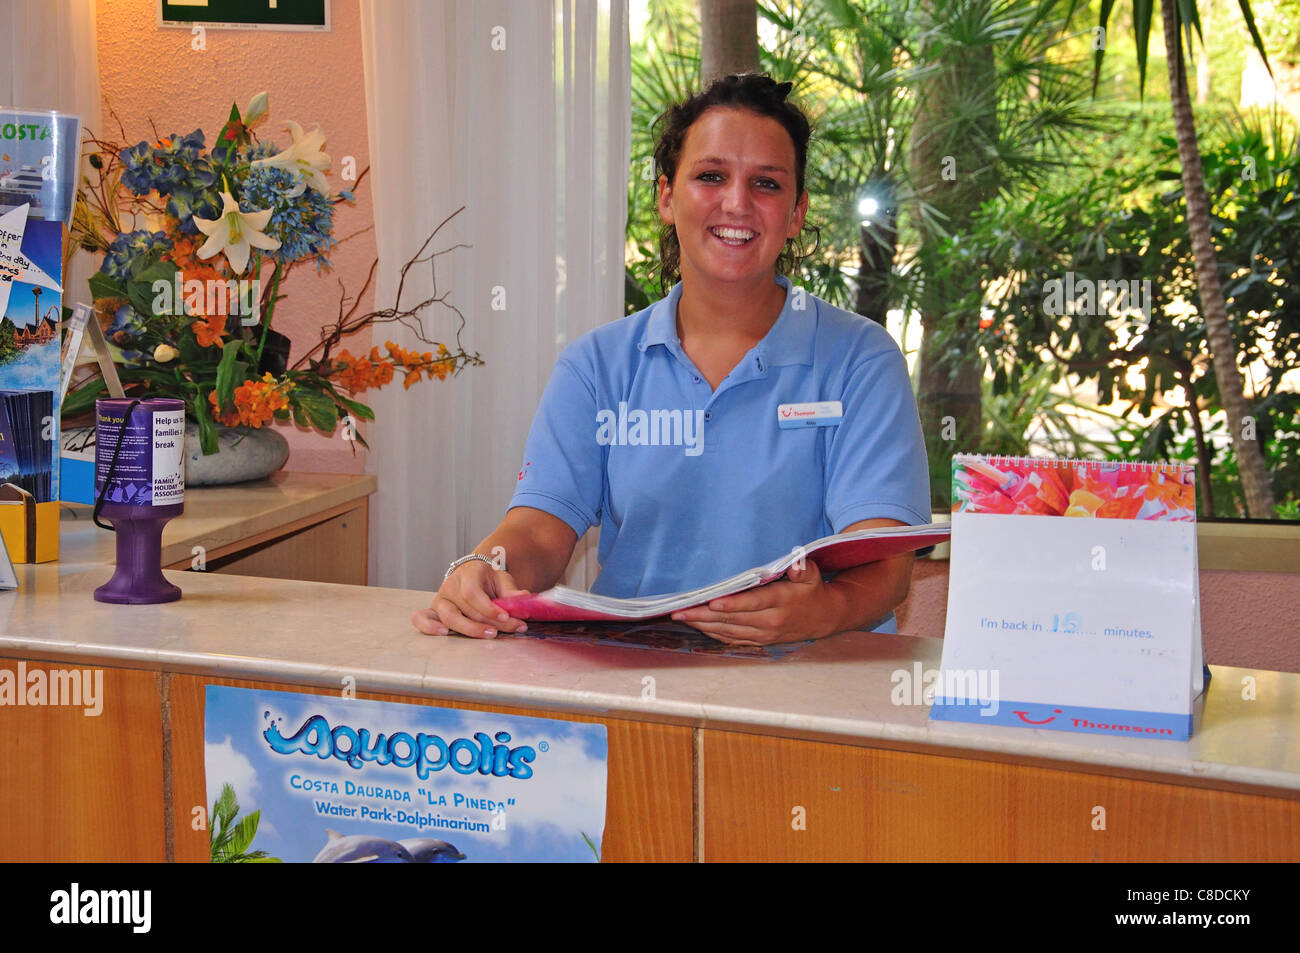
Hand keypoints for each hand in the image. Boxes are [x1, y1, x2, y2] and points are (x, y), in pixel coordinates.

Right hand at [411, 560, 530, 638]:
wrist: (474, 574)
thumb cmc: (489, 578)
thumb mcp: (502, 579)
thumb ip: (511, 590)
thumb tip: (523, 599)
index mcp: (467, 573)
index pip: (472, 593)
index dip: (489, 607)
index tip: (507, 616)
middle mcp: (450, 586)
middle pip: (465, 609)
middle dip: (491, 622)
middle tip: (513, 628)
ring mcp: (440, 599)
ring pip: (449, 617)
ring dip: (470, 629)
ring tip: (490, 634)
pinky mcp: (434, 611)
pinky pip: (422, 618)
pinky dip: (428, 627)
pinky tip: (443, 633)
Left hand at [670, 558, 839, 645]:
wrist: (824, 618)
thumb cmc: (811, 591)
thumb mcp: (811, 574)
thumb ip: (801, 567)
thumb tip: (795, 563)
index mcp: (780, 602)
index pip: (753, 603)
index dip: (732, 604)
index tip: (712, 603)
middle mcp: (769, 621)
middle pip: (733, 619)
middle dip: (704, 615)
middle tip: (680, 610)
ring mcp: (763, 634)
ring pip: (728, 631)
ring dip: (703, 625)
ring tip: (682, 617)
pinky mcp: (759, 641)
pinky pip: (732, 639)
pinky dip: (713, 633)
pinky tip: (698, 626)